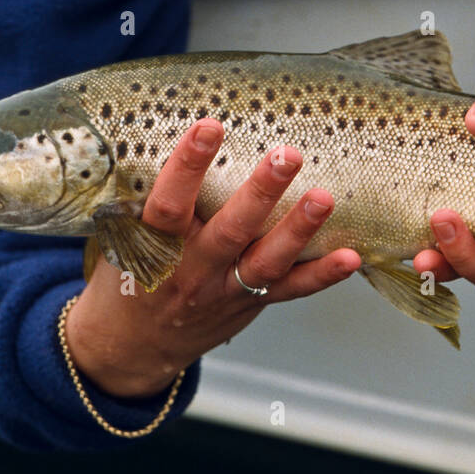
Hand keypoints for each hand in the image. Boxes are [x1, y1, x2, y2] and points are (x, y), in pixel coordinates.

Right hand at [65, 119, 360, 396]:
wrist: (132, 347)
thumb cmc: (128, 278)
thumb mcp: (123, 238)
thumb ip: (146, 197)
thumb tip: (168, 131)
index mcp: (155, 248)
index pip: (168, 205)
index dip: (187, 166)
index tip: (209, 126)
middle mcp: (192, 271)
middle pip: (230, 231)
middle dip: (261, 192)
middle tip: (287, 154)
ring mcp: (224, 292)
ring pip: (265, 262)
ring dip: (298, 229)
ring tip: (324, 197)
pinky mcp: (249, 306)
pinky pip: (289, 291)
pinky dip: (322, 275)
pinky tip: (351, 257)